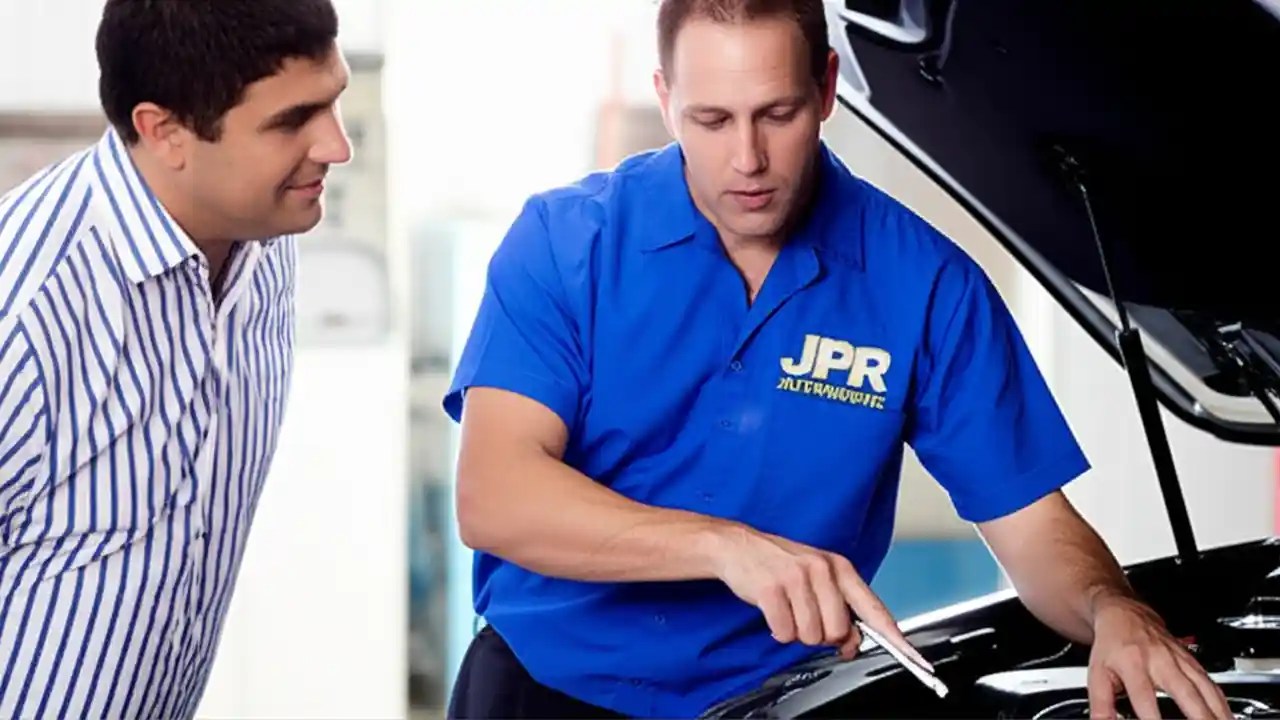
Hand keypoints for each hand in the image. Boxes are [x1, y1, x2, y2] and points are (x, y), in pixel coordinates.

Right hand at [709, 525, 929, 667]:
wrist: (738, 546)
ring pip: (811, 636)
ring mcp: (796, 578)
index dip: (894, 636)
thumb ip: (841, 609)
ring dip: (796, 632)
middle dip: (820, 633)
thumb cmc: (781, 564)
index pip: (873, 608)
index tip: (912, 656)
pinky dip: (777, 630)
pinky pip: (784, 633)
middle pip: (837, 631)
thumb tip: (852, 644)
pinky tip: (773, 610)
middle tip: (804, 614)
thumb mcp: (817, 578)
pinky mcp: (772, 589)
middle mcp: (822, 570)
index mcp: (839, 567)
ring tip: (787, 608)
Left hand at [1086, 595, 1229, 718]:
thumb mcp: (1097, 672)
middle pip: (1185, 693)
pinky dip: (1222, 701)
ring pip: (1205, 688)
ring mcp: (1179, 659)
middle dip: (1198, 716)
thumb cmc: (1111, 644)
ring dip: (1217, 711)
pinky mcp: (1191, 660)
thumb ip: (1100, 703)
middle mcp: (1160, 660)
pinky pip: (1211, 682)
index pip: (1144, 698)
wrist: (1124, 614)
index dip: (1152, 719)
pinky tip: (1226, 715)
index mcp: (1132, 663)